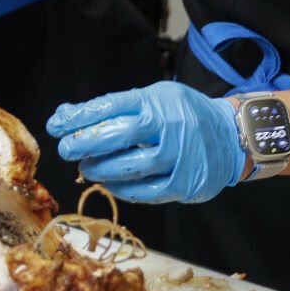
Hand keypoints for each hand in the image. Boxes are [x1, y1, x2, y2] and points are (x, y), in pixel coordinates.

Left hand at [47, 81, 246, 204]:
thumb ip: (112, 108)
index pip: (109, 107)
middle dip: (84, 144)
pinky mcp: (185, 183)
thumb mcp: (152, 99)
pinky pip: (146, 191)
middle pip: (116, 136)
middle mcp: (168, 126)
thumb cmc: (183, 115)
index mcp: (156, 101)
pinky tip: (111, 184)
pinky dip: (124, 189)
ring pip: (130, 167)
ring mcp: (178, 157)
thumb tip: (66, 116)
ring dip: (101, 170)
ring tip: (88, 168)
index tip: (57, 125)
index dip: (79, 117)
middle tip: (66, 150)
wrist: (232, 135)